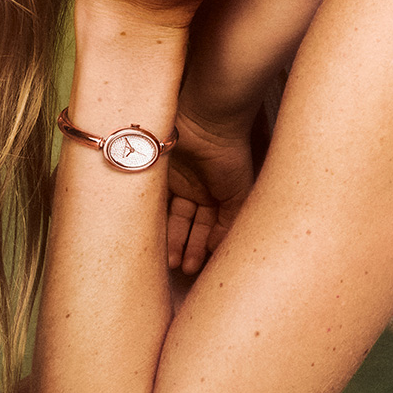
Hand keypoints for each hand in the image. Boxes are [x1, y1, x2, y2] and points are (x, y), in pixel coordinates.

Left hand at [167, 107, 255, 274]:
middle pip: (190, 224)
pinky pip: (156, 201)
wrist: (207, 124)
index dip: (204, 246)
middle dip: (186, 247)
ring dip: (172, 239)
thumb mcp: (237, 194)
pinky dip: (156, 220)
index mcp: (219, 194)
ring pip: (174, 217)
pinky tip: (155, 238)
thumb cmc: (229, 156)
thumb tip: (218, 249)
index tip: (199, 268)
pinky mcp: (159, 174)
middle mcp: (198, 189)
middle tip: (182, 269)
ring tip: (170, 261)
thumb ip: (229, 222)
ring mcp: (178, 181)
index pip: (211, 226)